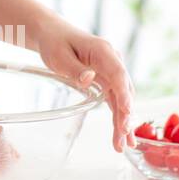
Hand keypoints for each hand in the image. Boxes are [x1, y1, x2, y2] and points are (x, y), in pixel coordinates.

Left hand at [37, 17, 135, 152]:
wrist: (52, 34)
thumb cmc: (54, 42)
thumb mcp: (59, 55)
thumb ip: (75, 68)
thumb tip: (90, 79)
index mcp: (103, 51)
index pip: (118, 74)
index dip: (123, 94)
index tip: (126, 112)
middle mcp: (112, 60)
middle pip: (123, 91)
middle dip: (125, 116)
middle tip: (124, 138)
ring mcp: (111, 71)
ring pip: (121, 99)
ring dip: (123, 121)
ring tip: (123, 145)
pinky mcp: (107, 80)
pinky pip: (115, 100)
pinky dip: (118, 116)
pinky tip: (121, 133)